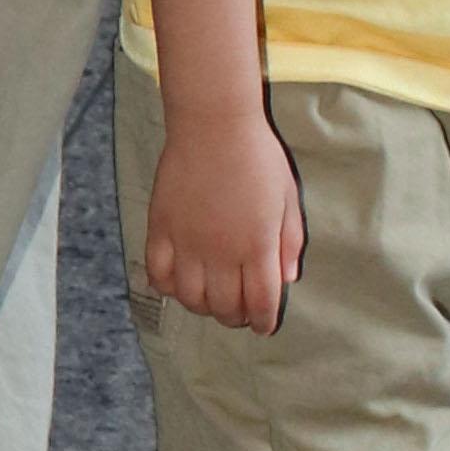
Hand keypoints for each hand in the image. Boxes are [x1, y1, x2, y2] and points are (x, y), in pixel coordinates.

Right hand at [142, 103, 303, 334]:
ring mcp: (187, 243)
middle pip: (225, 307)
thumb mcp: (288, 196)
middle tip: (238, 312)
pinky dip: (169, 288)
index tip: (263, 326)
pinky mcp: (160, 230)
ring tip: (211, 300)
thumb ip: (289, 240)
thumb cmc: (257, 156)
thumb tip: (287, 279)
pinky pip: (159, 275)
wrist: (213, 124)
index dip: (262, 321)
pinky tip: (180, 283)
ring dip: (203, 307)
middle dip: (235, 317)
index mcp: (257, 246)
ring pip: (191, 299)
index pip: (260, 302)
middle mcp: (221, 253)